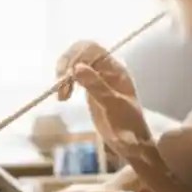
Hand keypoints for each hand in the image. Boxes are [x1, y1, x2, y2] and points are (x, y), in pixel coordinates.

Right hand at [54, 41, 152, 161]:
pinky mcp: (90, 89)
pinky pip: (74, 77)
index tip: (67, 74)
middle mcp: (106, 70)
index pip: (92, 49)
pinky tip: (63, 96)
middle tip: (60, 85)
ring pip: (75, 65)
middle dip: (66, 65)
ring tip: (62, 95)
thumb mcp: (113, 105)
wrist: (131, 142)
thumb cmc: (128, 124)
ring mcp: (98, 78)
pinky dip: (65, 83)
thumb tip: (77, 68)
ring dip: (63, 75)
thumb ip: (97, 86)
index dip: (76, 56)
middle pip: (80, 53)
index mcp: (115, 69)